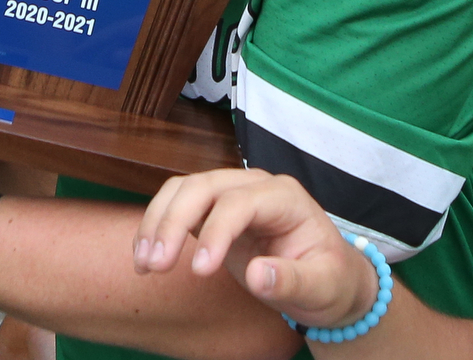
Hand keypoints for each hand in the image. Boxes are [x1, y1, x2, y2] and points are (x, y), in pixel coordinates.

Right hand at [134, 169, 376, 331]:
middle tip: (155, 265)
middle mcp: (254, 185)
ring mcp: (230, 192)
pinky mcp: (212, 208)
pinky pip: (177, 204)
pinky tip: (144, 257)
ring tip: (143, 264)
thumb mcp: (323, 286)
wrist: (327, 276)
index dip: (215, 232)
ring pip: (183, 190)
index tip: (198, 272)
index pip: (239, 202)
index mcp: (284, 196)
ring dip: (157, 222)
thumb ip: (292, 280)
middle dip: (173, 222)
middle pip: (203, 186)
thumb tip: (256, 275)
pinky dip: (156, 226)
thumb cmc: (328, 278)